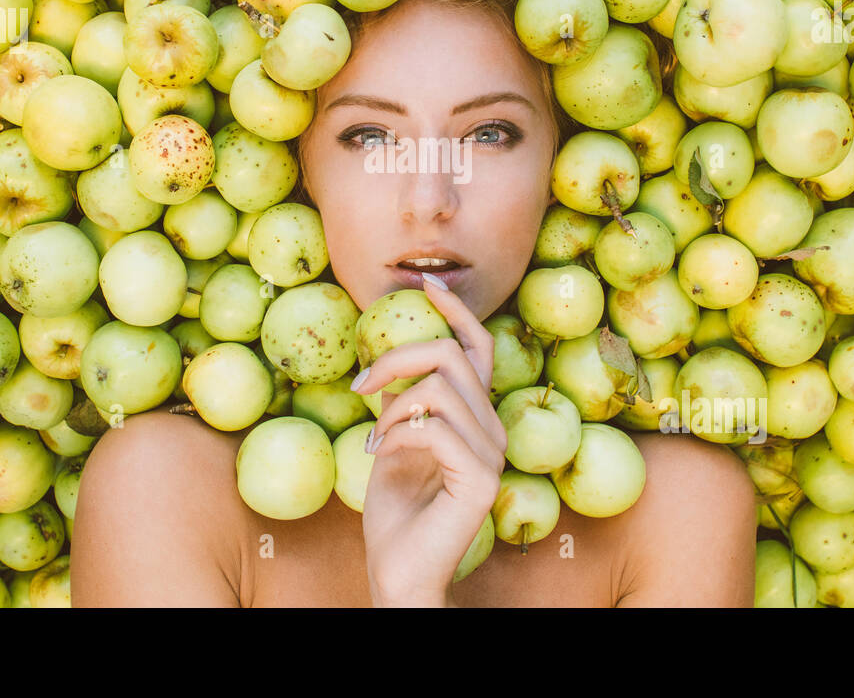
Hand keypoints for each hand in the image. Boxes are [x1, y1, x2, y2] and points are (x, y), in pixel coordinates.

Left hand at [353, 277, 506, 606]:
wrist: (398, 571)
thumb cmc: (394, 511)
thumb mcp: (392, 441)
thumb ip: (401, 401)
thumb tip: (389, 357)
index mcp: (477, 417)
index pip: (476, 347)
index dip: (454, 309)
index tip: (422, 282)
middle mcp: (493, 430)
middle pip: (451, 357)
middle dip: (396, 358)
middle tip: (360, 385)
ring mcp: (492, 455)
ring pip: (441, 388)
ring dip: (392, 407)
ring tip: (374, 438)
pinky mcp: (480, 479)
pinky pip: (433, 427)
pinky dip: (396, 433)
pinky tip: (379, 456)